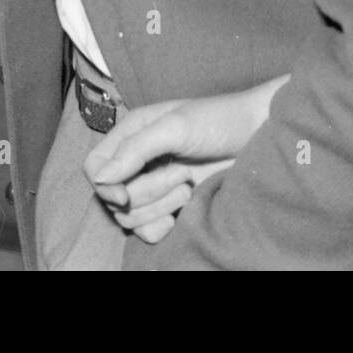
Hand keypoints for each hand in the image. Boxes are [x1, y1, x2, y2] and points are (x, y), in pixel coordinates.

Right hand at [85, 77, 287, 244]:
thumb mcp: (175, 126)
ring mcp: (155, 184)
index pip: (94, 168)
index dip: (105, 186)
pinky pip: (148, 231)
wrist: (258, 137)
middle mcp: (138, 160)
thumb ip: (135, 149)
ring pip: (131, 216)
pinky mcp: (171, 206)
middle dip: (148, 192)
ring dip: (161, 206)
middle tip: (182, 174)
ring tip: (189, 185)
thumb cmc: (219, 121)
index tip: (125, 194)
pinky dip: (163, 226)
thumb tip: (101, 179)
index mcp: (133, 133)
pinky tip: (185, 210)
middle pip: (113, 197)